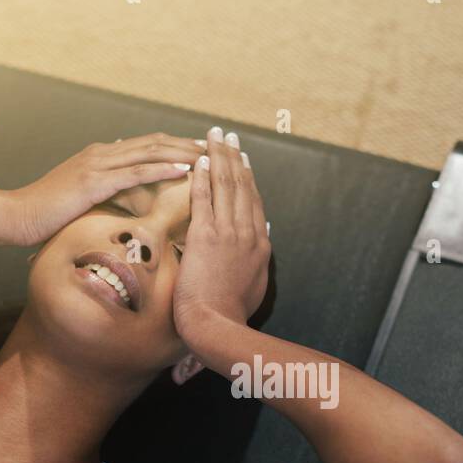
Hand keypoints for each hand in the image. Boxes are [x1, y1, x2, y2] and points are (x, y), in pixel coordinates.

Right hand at [6, 133, 203, 245]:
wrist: (16, 217)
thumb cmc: (47, 216)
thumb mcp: (83, 200)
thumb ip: (107, 194)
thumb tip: (132, 199)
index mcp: (101, 156)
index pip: (147, 145)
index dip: (177, 146)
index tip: (204, 151)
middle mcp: (102, 153)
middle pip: (155, 143)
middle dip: (187, 145)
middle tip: (218, 149)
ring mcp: (97, 165)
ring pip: (149, 152)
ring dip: (183, 153)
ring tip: (210, 157)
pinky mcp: (93, 182)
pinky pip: (134, 173)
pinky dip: (162, 170)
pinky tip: (184, 171)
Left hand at [173, 127, 270, 338]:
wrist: (218, 326)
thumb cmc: (231, 314)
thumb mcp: (255, 286)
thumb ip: (259, 261)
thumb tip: (264, 240)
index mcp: (260, 245)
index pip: (254, 202)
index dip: (247, 177)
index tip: (242, 159)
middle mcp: (249, 233)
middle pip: (242, 186)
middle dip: (234, 157)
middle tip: (228, 136)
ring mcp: (229, 233)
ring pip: (226, 186)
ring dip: (219, 156)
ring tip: (214, 136)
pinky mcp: (207, 236)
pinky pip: (205, 198)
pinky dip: (203, 176)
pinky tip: (199, 159)